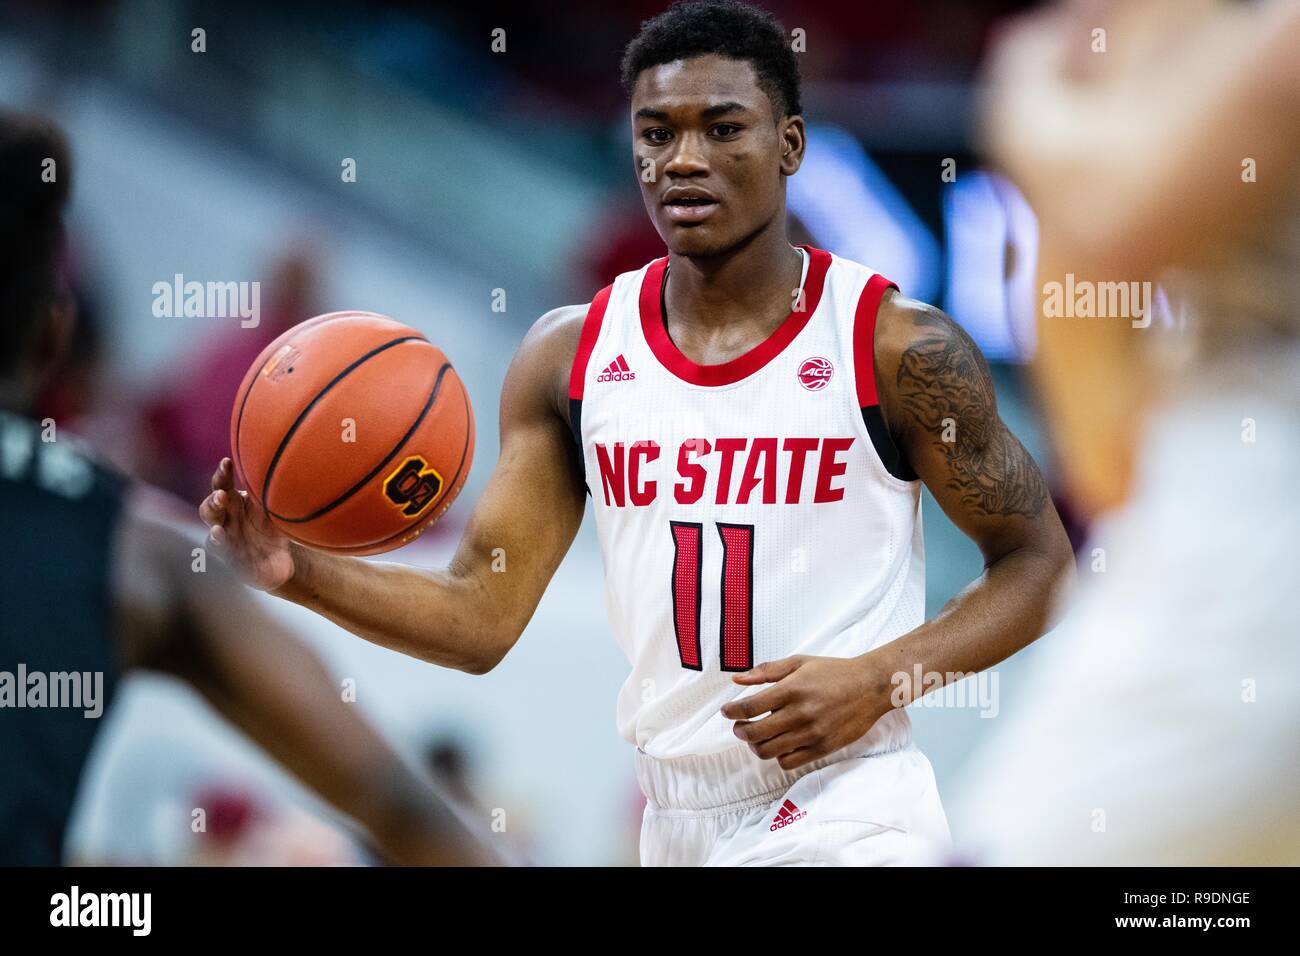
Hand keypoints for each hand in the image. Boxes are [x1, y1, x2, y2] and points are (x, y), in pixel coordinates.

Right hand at [199, 457, 294, 591]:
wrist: (278, 559)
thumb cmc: (273, 529)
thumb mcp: (277, 511)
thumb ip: (277, 497)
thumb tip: (291, 475)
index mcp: (235, 501)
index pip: (224, 484)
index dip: (223, 473)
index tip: (226, 462)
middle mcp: (225, 517)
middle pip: (211, 505)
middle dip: (214, 499)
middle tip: (222, 495)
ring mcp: (225, 536)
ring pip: (211, 526)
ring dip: (213, 520)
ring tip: (219, 521)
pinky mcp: (227, 555)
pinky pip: (218, 548)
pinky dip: (217, 542)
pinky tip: (219, 536)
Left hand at [720, 654, 891, 770]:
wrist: (870, 687)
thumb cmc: (833, 672)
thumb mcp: (799, 663)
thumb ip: (766, 671)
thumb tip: (736, 680)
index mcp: (791, 690)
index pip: (750, 707)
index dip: (732, 712)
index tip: (726, 712)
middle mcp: (800, 714)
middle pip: (754, 734)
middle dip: (740, 731)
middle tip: (739, 726)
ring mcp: (812, 734)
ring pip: (768, 751)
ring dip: (755, 745)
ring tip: (757, 736)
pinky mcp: (822, 748)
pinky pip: (789, 762)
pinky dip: (778, 755)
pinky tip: (779, 744)